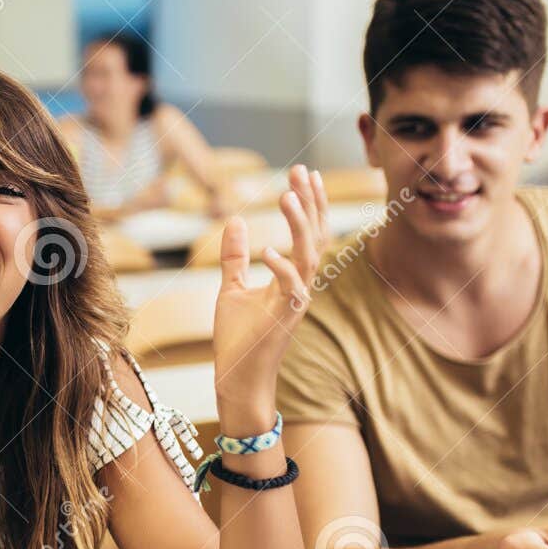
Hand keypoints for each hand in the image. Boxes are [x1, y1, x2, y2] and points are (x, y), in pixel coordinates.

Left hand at [209, 165, 325, 427]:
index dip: (309, 204)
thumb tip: (237, 220)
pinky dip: (281, 269)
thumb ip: (234, 257)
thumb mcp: (231, 288)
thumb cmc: (238, 338)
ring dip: (300, 225)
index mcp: (291, 278)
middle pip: (316, 237)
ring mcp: (295, 303)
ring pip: (308, 257)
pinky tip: (266, 250)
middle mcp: (300, 287)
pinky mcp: (283, 320)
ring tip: (287, 195)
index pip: (308, 234)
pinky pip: (291, 290)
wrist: (238, 378)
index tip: (303, 175)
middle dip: (311, 203)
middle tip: (302, 170)